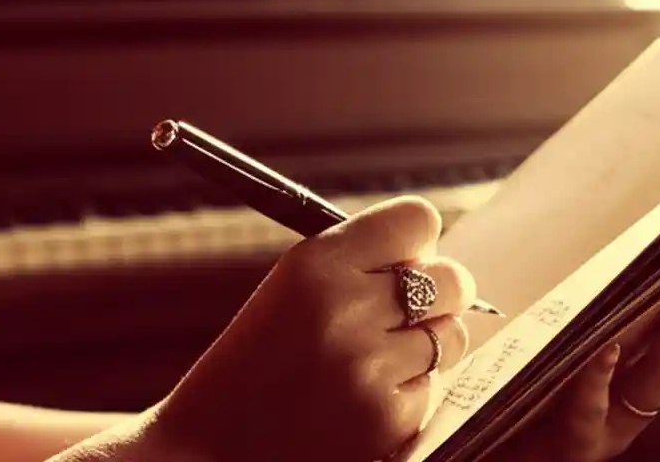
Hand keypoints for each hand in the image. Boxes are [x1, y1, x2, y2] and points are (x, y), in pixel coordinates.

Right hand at [145, 197, 477, 461]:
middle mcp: (345, 307)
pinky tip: (360, 407)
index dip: (416, 243)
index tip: (405, 262)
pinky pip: (433, 391)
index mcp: (316, 263)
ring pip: (451, 337)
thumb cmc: (259, 366)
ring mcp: (368, 366)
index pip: (417, 220)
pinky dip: (407, 399)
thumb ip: (361, 264)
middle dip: (440, 296)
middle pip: (452, 278)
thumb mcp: (292, 291)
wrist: (208, 453)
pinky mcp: (386, 419)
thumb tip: (439, 257)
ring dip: (425, 351)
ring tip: (371, 366)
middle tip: (407, 316)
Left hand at [490, 224, 659, 460]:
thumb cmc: (536, 395)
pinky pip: (589, 406)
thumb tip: (636, 239)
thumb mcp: (580, 341)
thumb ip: (609, 303)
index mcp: (655, 366)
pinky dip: (598, 378)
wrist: (500, 456)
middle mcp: (648, 395)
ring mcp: (616, 421)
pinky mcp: (572, 441)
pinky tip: (605, 348)